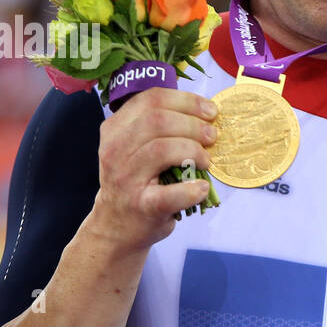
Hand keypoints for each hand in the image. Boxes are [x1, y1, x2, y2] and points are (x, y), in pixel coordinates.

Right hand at [89, 88, 217, 251]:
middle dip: (193, 125)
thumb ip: (160, 126)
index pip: (151, 100)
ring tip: (206, 161)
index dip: (186, 101)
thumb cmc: (136, 181)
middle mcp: (115, 150)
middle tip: (212, 136)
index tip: (209, 111)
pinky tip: (201, 188)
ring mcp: (125, 180)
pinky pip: (169, 194)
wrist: (117, 226)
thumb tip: (205, 112)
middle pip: (157, 120)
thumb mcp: (136, 147)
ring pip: (161, 149)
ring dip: (193, 151)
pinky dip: (191, 189)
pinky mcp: (142, 207)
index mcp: (115, 129)